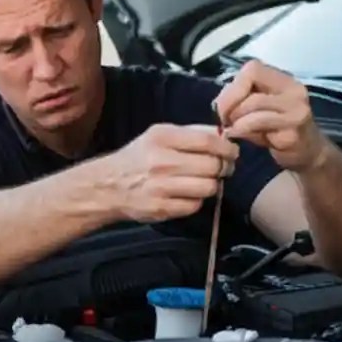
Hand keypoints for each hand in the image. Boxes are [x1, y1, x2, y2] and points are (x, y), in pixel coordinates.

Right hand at [102, 123, 239, 223]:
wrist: (109, 185)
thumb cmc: (140, 157)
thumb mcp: (160, 135)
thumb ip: (192, 132)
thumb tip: (224, 134)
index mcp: (163, 137)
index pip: (208, 141)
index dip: (227, 148)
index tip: (233, 151)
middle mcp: (162, 161)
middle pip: (213, 166)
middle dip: (225, 167)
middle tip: (223, 168)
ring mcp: (161, 187)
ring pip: (208, 187)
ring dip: (213, 184)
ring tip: (205, 180)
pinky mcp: (161, 209)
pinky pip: (195, 205)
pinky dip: (197, 200)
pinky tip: (188, 193)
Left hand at [214, 60, 330, 171]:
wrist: (309, 154)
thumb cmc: (279, 131)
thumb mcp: (260, 110)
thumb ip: (242, 100)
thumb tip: (219, 103)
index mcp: (284, 80)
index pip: (253, 69)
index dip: (234, 86)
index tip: (223, 105)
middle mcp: (294, 91)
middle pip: (252, 84)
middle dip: (230, 102)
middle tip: (224, 119)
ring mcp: (296, 110)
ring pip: (254, 103)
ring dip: (236, 117)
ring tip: (231, 128)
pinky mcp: (292, 131)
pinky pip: (260, 123)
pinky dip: (242, 128)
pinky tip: (238, 135)